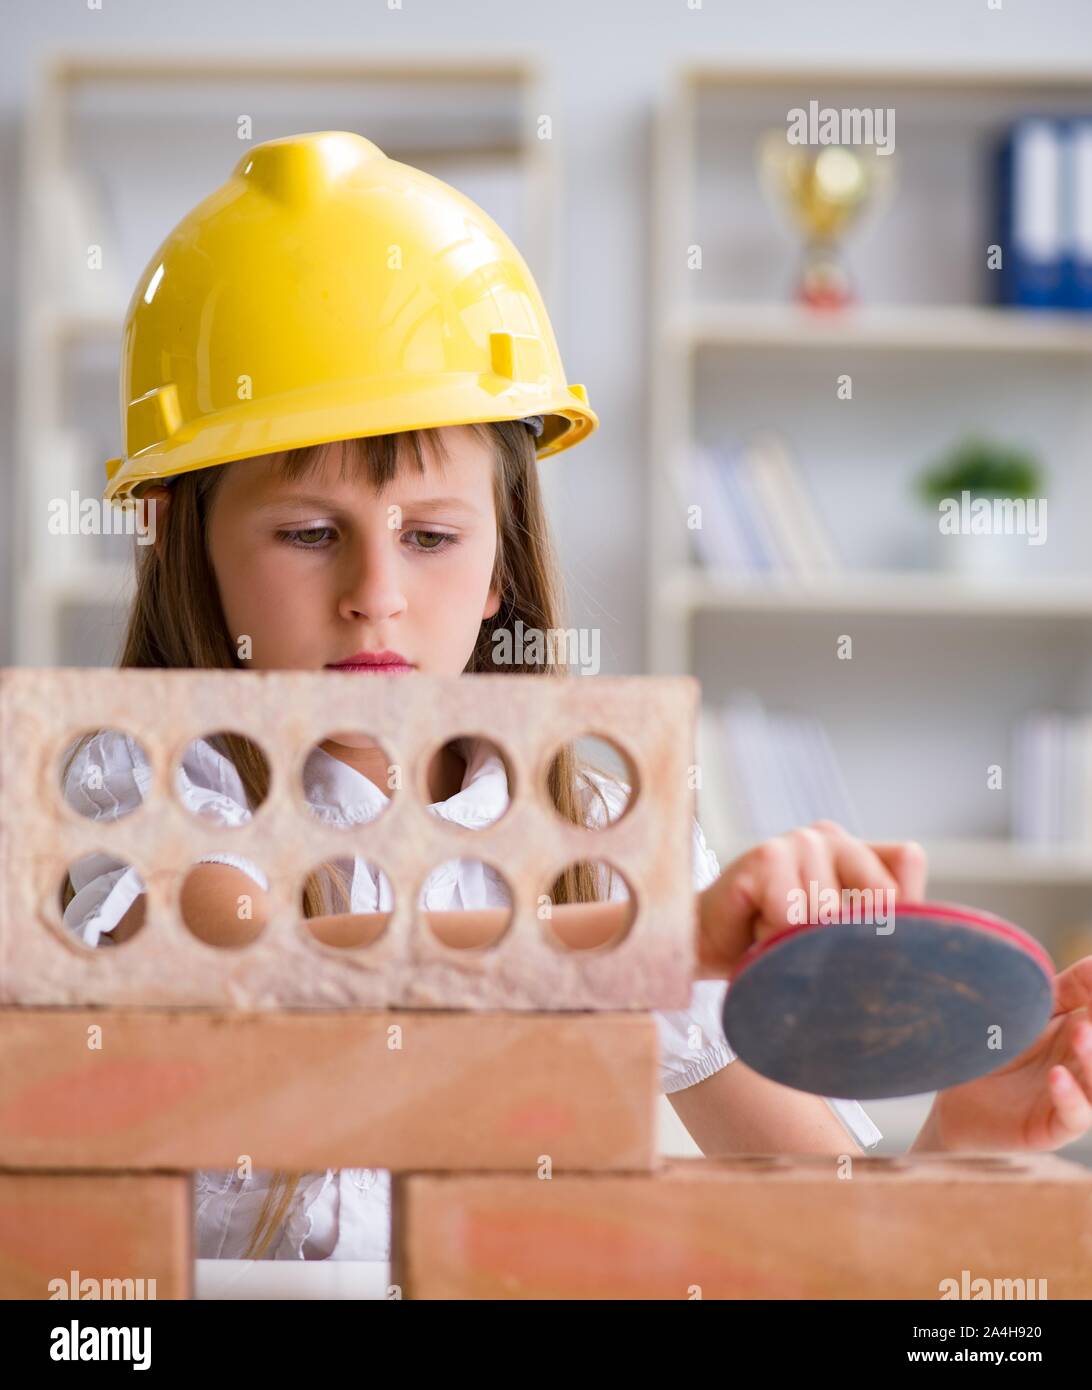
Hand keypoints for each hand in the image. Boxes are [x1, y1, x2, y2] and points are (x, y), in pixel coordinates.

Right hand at [695, 819, 927, 978]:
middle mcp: (828, 835)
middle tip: (800, 939)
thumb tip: (916, 867)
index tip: (853, 940)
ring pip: (829, 914)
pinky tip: (753, 924)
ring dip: (798, 942)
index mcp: (854, 848)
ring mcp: (797, 841)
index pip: (906, 866)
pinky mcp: (765, 855)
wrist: (707, 945)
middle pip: (877, 899)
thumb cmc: (773, 941)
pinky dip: (772, 935)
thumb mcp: (837, 934)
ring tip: (771, 932)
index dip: (891, 915)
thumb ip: (885, 909)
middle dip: (839, 938)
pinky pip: (791, 914)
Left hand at [925, 955, 1091, 1151]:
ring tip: (1080, 1035)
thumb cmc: (996, 1048)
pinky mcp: (1052, 1127)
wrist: (954, 1094)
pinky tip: (1056, 1076)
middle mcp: (1084, 1066)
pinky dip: (1070, 1097)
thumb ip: (1066, 989)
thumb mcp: (1030, 1012)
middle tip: (1088, 1018)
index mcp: (1083, 1033)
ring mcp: (1072, 1098)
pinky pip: (1074, 1116)